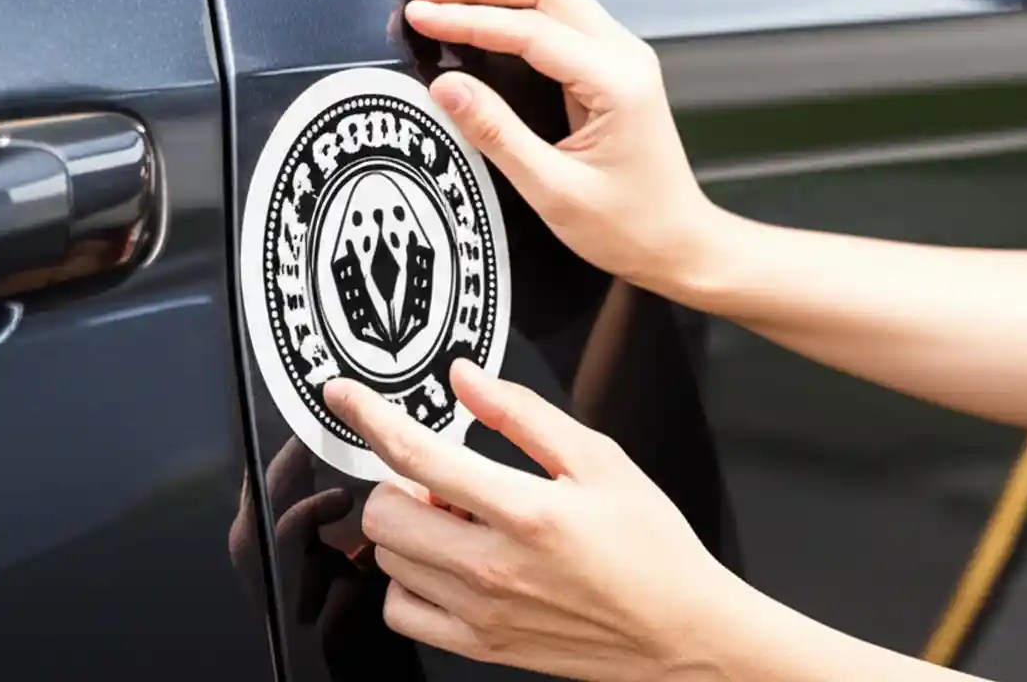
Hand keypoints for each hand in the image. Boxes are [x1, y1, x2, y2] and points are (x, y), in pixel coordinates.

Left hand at [323, 359, 745, 680]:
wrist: (682, 634)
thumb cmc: (652, 548)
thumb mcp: (600, 461)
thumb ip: (522, 414)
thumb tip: (465, 378)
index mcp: (526, 511)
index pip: (417, 455)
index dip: (369, 415)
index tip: (344, 395)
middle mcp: (493, 567)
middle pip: (383, 512)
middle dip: (398, 482)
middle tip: (441, 478)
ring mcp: (480, 613)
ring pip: (387, 558)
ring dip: (408, 526)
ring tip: (459, 520)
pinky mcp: (479, 646)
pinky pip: (401, 610)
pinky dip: (409, 579)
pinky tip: (447, 563)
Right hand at [405, 0, 729, 293]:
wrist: (678, 244)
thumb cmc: (629, 226)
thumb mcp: (553, 191)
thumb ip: (496, 134)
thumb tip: (445, 88)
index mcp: (616, 83)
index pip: (530, 30)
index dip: (468, 18)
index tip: (420, 15)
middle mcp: (624, 56)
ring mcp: (620, 57)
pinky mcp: (610, 68)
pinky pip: (559, 18)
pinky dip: (515, 6)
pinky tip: (482, 7)